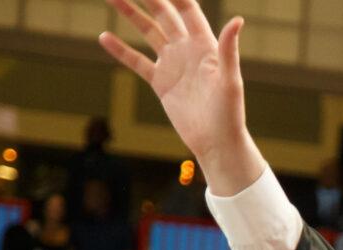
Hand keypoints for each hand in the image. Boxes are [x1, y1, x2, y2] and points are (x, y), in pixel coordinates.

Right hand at [98, 0, 265, 195]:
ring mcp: (173, 64)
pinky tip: (104, 36)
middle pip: (164, 14)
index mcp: (205, 45)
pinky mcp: (161, 82)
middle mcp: (188, 50)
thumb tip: (238, 20)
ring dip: (130, 13)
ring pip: (148, 32)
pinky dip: (121, 50)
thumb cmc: (229, 113)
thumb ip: (229, 49)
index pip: (187, 9)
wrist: (216, 143)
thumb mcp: (229, 79)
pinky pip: (137, 61)